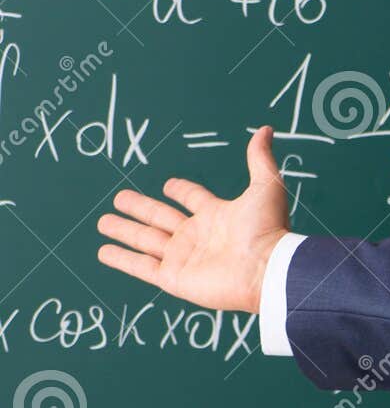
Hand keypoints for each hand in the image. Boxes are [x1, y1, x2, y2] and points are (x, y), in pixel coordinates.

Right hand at [96, 126, 290, 313]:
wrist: (265, 269)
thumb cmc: (267, 229)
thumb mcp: (266, 186)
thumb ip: (259, 159)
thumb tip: (266, 129)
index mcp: (217, 215)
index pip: (193, 199)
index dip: (182, 191)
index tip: (168, 185)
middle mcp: (198, 236)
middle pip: (160, 218)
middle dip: (140, 208)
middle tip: (118, 198)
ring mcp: (184, 258)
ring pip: (145, 241)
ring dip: (124, 231)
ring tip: (102, 222)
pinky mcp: (173, 278)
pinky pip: (140, 267)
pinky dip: (121, 260)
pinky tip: (103, 251)